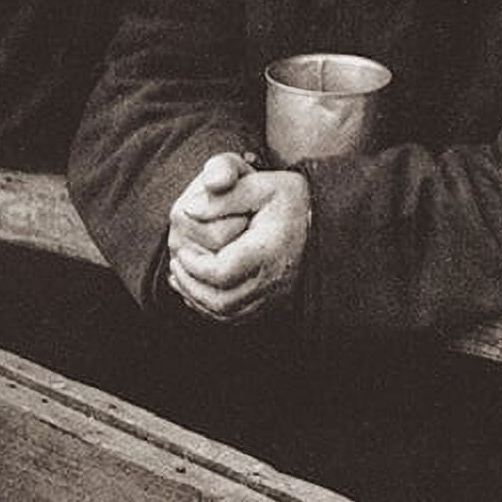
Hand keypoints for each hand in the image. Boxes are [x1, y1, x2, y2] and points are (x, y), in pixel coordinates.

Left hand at [167, 168, 312, 322]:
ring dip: (198, 299)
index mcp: (268, 251)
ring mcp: (274, 294)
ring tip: (182, 278)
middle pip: (221, 300)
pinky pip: (236, 316)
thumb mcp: (262, 184)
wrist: (325, 218)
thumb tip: (189, 210)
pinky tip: (199, 291)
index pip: (221, 273)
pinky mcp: (273, 301)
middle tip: (176, 265)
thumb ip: (226, 194)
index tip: (182, 250)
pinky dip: (211, 308)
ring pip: (227, 313)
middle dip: (191, 286)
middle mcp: (272, 279)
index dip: (195, 266)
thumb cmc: (291, 198)